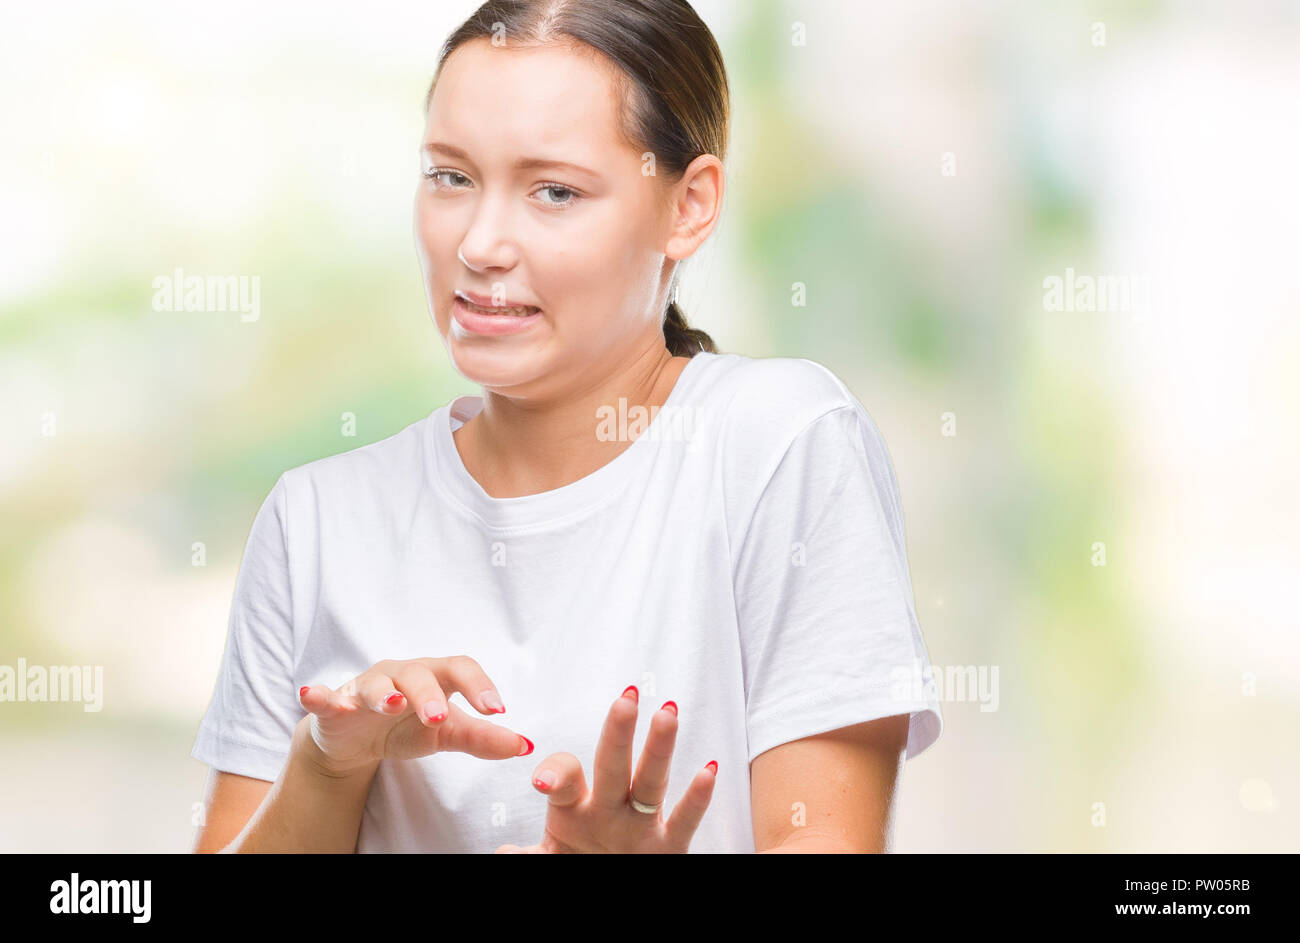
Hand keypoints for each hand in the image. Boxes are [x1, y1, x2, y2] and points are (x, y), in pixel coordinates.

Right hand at [297, 656, 533, 774]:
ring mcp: (365, 687)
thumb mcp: (446, 734)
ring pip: (375, 684)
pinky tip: (312, 695)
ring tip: (393, 706)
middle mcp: (400, 675)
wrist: (356, 740)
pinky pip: (325, 697)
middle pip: (417, 675)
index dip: (479, 685)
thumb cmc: (407, 726)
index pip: (460, 668)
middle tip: (441, 718)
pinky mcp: (334, 705)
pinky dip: (319, 695)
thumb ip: (484, 739)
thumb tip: (527, 745)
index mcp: (433, 676)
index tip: (499, 710)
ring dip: (384, 694)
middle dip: (429, 696)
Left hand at [495, 685, 716, 852]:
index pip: (564, 777)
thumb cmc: (578, 864)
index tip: (544, 781)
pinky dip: (697, 798)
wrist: (609, 888)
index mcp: (572, 808)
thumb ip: (531, 858)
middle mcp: (607, 808)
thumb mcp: (550, 861)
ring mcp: (638, 825)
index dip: (556, 774)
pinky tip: (708, 769)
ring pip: (651, 782)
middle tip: (625, 699)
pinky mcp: (667, 847)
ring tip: (668, 713)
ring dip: (659, 749)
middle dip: (618, 733)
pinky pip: (684, 821)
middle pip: (612, 765)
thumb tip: (504, 854)